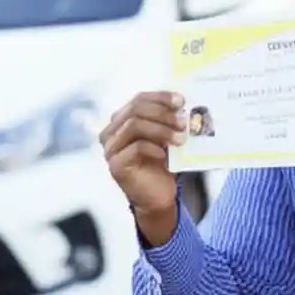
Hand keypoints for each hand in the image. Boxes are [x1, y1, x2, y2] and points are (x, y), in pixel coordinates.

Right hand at [99, 91, 187, 241]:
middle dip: (163, 113)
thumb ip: (168, 119)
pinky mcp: (116, 165)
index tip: (181, 101)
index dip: (160, 97)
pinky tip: (166, 154)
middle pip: (136, 110)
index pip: (139, 99)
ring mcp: (111, 149)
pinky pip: (135, 148)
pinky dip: (154, 147)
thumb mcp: (166, 136)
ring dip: (162, 129)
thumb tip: (183, 104)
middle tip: (184, 122)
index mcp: (122, 120)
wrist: (158, 196)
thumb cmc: (162, 164)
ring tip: (180, 138)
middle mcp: (111, 132)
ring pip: (134, 125)